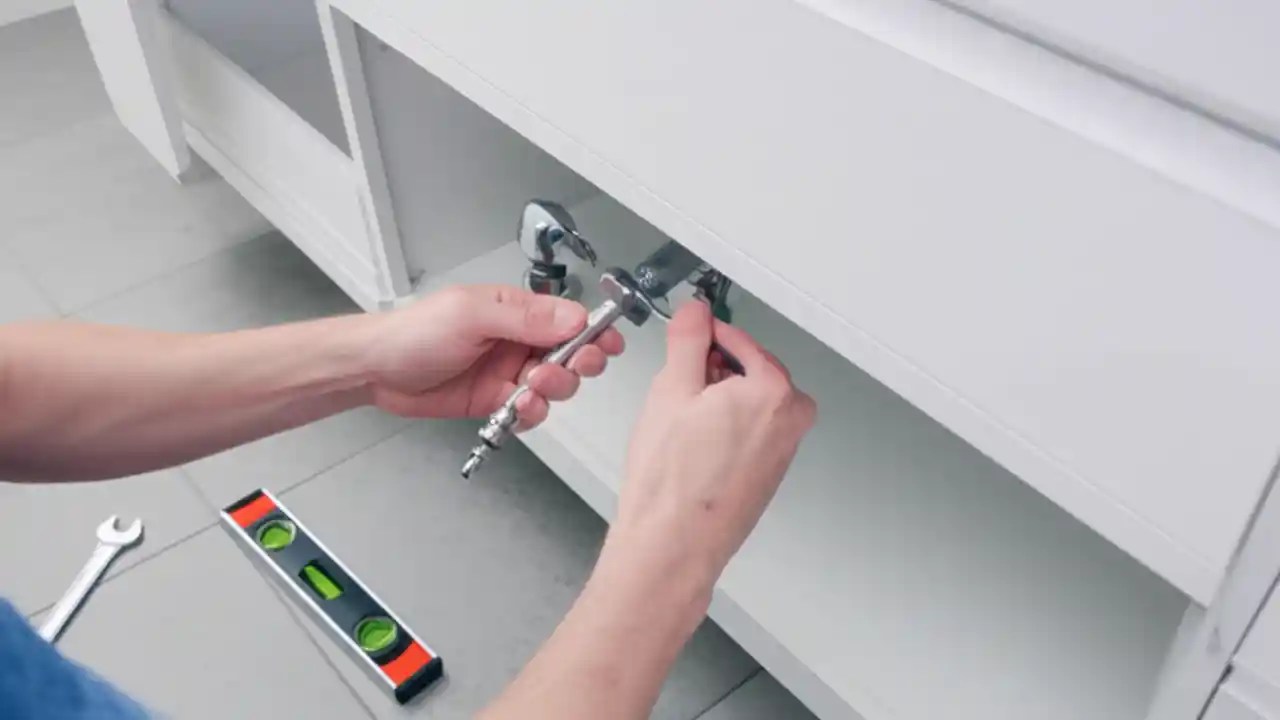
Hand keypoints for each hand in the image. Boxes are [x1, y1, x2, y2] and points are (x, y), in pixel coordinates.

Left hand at [364, 285, 623, 427]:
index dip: (594, 331)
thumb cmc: (416, 331)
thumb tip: (575, 317)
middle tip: (562, 369)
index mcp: (517, 311)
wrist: (376, 370)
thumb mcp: (472, 314)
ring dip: (552, 391)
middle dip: (576, 365)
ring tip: (529, 389)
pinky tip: (519, 410)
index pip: (570, 318)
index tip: (608, 344)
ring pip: (555, 386)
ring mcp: (509, 373)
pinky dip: (532, 415)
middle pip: (572, 355)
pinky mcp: (497, 401)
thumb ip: (526, 317)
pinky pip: (531, 412)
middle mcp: (518, 341)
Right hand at [604, 301, 815, 587]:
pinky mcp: (770, 472)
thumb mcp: (671, 389)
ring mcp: (783, 449)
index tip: (685, 336)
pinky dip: (722, 432)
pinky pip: (748, 433)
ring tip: (680, 430)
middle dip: (710, 375)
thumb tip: (697, 311)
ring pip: (747, 403)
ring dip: (715, 404)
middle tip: (675, 395)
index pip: (738, 339)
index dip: (704, 337)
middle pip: (747, 371)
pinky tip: (691, 453)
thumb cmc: (672, 482)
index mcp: (774, 391)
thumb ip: (688, 339)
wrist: (673, 545)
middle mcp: (790, 419)